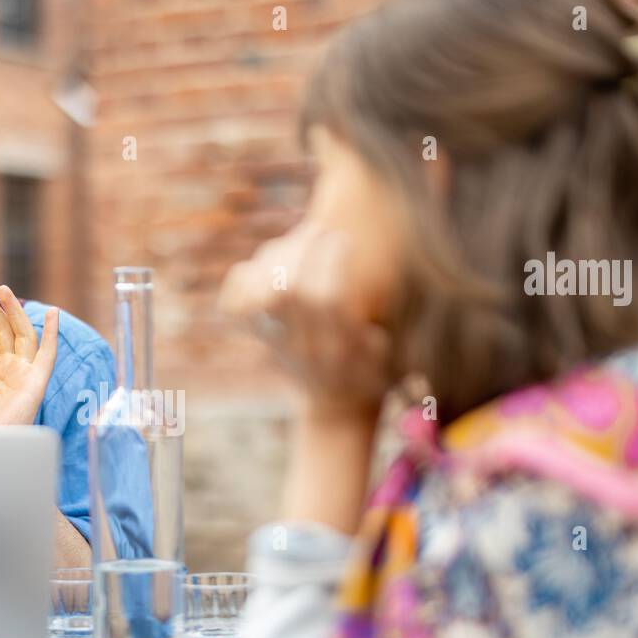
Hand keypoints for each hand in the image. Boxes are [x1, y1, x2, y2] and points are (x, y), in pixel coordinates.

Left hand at [219, 222, 391, 420]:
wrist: (337, 408)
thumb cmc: (374, 368)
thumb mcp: (388, 346)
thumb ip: (387, 315)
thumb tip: (402, 267)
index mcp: (343, 347)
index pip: (325, 299)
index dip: (330, 260)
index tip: (342, 237)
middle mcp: (306, 346)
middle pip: (288, 290)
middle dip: (302, 250)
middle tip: (318, 229)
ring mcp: (280, 343)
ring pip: (261, 295)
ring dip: (276, 258)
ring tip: (296, 241)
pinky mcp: (261, 339)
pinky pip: (235, 306)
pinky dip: (243, 278)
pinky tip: (264, 263)